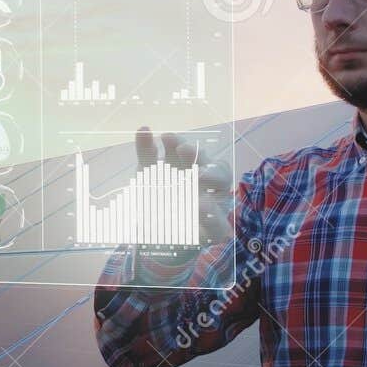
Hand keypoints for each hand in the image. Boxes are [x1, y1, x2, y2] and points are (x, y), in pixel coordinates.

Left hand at [133, 126, 232, 244]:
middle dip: (198, 157)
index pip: (195, 152)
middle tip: (182, 149)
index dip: (182, 143)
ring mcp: (213, 207)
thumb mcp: (148, 176)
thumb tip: (144, 128)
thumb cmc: (157, 200)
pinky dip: (212, 217)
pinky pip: (219, 225)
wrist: (156, 238)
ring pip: (223, 190)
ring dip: (212, 179)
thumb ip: (147, 153)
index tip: (165, 137)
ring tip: (198, 176)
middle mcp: (207, 185)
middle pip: (212, 165)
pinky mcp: (213, 231)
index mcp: (193, 168)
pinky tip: (201, 208)